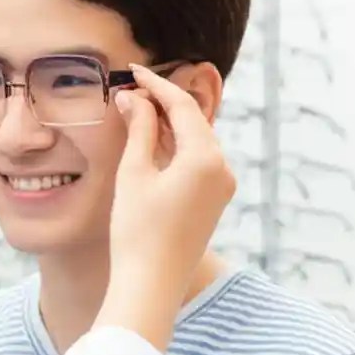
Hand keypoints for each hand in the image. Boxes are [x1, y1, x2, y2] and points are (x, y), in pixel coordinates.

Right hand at [95, 63, 235, 350]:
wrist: (151, 284)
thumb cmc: (138, 230)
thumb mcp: (134, 173)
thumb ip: (138, 129)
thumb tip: (133, 97)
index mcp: (206, 158)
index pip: (182, 106)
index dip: (156, 85)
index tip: (133, 71)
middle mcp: (223, 169)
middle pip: (193, 121)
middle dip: (163, 103)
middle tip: (131, 89)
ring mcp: (221, 187)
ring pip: (196, 141)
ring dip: (169, 124)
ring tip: (136, 111)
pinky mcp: (214, 201)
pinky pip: (198, 161)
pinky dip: (176, 146)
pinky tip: (152, 142)